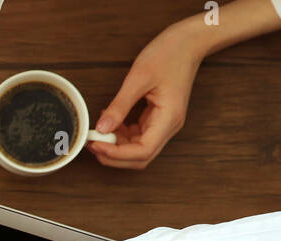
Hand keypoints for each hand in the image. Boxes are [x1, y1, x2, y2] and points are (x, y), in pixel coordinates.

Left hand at [88, 21, 205, 169]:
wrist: (188, 42)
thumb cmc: (169, 53)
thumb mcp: (139, 78)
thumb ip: (119, 106)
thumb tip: (101, 128)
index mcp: (168, 119)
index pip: (142, 152)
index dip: (116, 154)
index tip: (96, 145)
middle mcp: (169, 126)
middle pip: (140, 157)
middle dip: (114, 155)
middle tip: (92, 144)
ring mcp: (164, 124)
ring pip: (138, 149)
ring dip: (116, 146)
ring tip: (98, 133)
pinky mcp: (158, 118)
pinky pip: (138, 136)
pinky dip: (122, 135)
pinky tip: (110, 123)